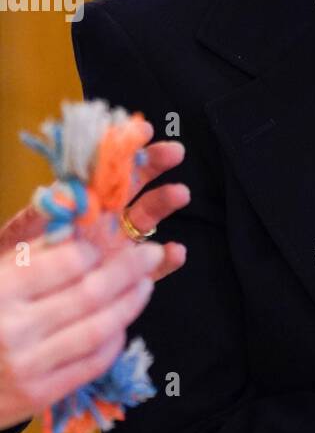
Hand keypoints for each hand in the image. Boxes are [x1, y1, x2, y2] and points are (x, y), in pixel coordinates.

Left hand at [0, 121, 189, 280]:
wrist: (23, 300)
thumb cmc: (14, 263)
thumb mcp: (17, 237)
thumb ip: (35, 217)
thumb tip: (55, 195)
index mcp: (76, 203)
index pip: (102, 168)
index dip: (123, 149)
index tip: (141, 132)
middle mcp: (101, 220)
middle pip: (133, 185)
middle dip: (156, 165)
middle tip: (174, 153)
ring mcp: (116, 247)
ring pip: (148, 219)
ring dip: (165, 203)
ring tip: (180, 194)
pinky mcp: (125, 277)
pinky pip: (152, 267)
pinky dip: (166, 260)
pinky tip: (176, 251)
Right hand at [0, 123, 190, 429]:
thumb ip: (29, 253)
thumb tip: (79, 222)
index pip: (68, 262)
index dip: (98, 248)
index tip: (112, 236)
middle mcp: (14, 328)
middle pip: (92, 294)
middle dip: (129, 270)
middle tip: (150, 253)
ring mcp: (28, 366)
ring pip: (99, 329)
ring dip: (130, 304)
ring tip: (145, 284)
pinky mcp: (39, 395)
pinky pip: (92, 362)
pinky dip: (114, 339)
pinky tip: (122, 322)